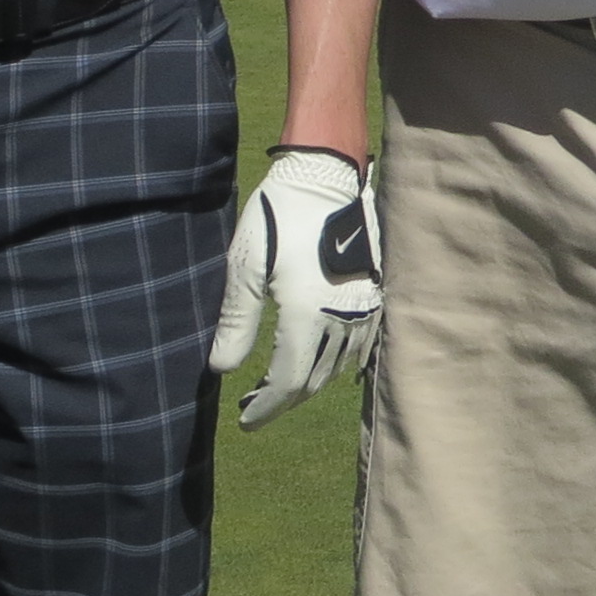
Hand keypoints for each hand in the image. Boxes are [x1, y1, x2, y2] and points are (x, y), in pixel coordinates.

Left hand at [208, 147, 381, 427]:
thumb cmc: (278, 215)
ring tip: (276, 384)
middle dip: (282, 398)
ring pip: (337, 366)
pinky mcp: (374, 295)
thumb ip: (236, 322)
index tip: (245, 421)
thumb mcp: (246, 266)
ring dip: (307, 381)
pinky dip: (336, 364)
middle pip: (313, 380)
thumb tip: (221, 370)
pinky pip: (360, 346)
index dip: (266, 407)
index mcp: (306, 313)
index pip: (287, 381)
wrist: (324, 174)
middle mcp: (341, 317)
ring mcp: (363, 307)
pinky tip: (319, 362)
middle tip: (253, 403)